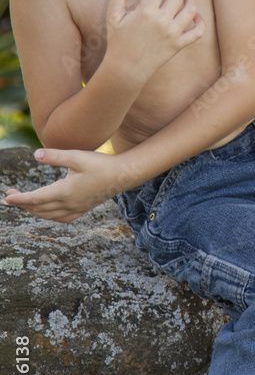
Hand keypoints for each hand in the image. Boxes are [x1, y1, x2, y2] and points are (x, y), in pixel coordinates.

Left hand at [3, 149, 134, 222]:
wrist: (122, 175)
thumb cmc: (100, 164)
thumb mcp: (77, 156)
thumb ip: (55, 156)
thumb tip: (35, 155)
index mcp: (65, 192)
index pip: (36, 199)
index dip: (20, 199)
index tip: (7, 198)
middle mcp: (69, 203)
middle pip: (39, 208)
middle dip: (23, 203)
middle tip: (11, 193)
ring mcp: (76, 208)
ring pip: (48, 215)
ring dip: (34, 210)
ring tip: (25, 202)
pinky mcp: (82, 209)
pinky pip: (60, 218)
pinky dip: (49, 216)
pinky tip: (47, 211)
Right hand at [106, 0, 203, 78]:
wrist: (126, 69)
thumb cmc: (118, 42)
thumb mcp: (114, 17)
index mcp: (145, 12)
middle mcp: (161, 21)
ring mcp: (172, 34)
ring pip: (191, 10)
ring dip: (190, 0)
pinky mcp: (179, 45)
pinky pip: (198, 32)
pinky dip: (201, 22)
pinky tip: (195, 16)